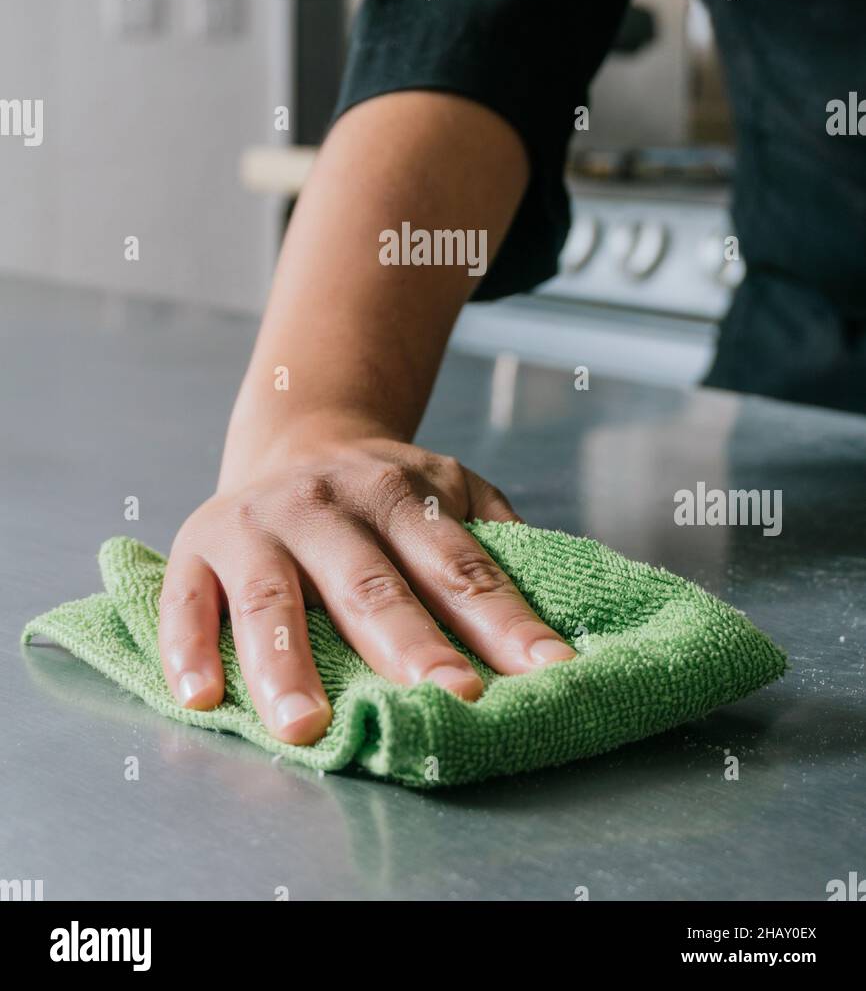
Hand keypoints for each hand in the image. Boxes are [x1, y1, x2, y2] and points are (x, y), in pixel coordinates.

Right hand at [158, 423, 575, 744]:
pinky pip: (187, 601)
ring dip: (289, 664)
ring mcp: (258, 526)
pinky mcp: (197, 548)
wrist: (297, 436)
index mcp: (402, 495)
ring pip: (274, 597)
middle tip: (449, 702)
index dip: (503, 621)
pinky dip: (189, 648)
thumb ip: (496, 537)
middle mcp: (329, 505)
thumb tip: (555, 615)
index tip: (544, 672)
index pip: (460, 567)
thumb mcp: (450, 488)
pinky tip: (203, 696)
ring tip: (308, 726)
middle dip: (414, 647)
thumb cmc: (385, 493)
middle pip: (373, 584)